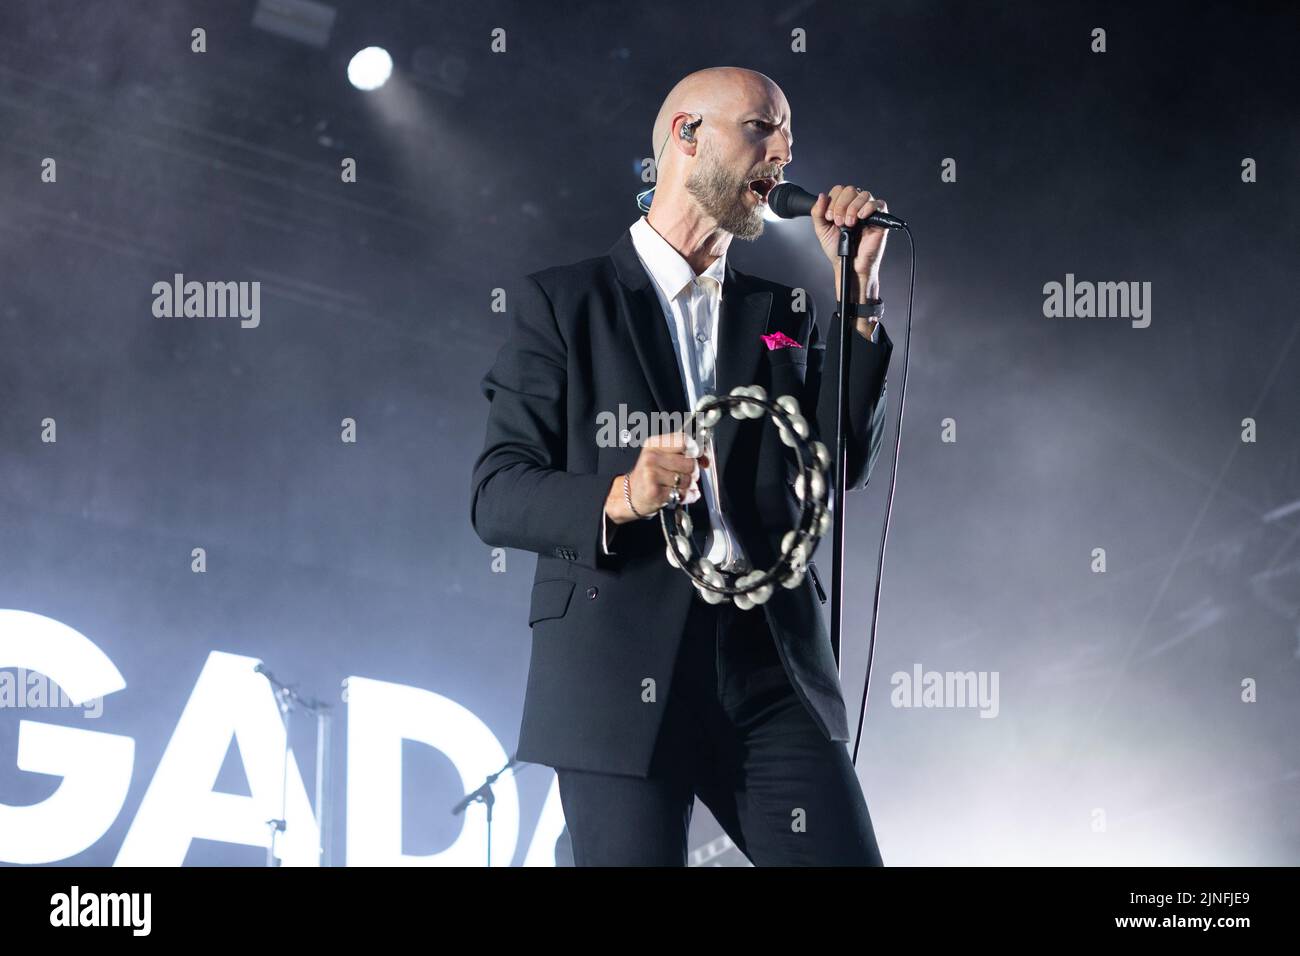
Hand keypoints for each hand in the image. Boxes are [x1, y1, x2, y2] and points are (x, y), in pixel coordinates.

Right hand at [604, 432, 706, 523]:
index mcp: (654, 444)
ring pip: (688, 480)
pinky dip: (687, 497)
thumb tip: (706, 456)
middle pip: (690, 462)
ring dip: (689, 486)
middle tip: (684, 475)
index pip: (684, 440)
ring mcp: (652, 475)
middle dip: (693, 472)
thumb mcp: (662, 456)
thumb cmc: (650, 476)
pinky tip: (677, 495)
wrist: (631, 495)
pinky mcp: (655, 492)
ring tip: (677, 486)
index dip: (696, 450)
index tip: (699, 456)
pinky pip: (684, 494)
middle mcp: (651, 457)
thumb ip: (684, 452)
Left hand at [809, 185, 889, 302]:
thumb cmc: (837, 249)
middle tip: (838, 222)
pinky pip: (879, 204)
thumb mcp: (821, 230)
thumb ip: (818, 213)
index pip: (839, 190)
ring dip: (853, 208)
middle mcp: (855, 206)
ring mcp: (868, 211)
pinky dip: (868, 208)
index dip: (833, 201)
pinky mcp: (880, 218)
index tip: (829, 217)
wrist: (848, 264)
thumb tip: (821, 196)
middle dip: (841, 205)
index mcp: (842, 206)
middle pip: (850, 190)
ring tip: (849, 224)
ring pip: (863, 195)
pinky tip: (861, 218)